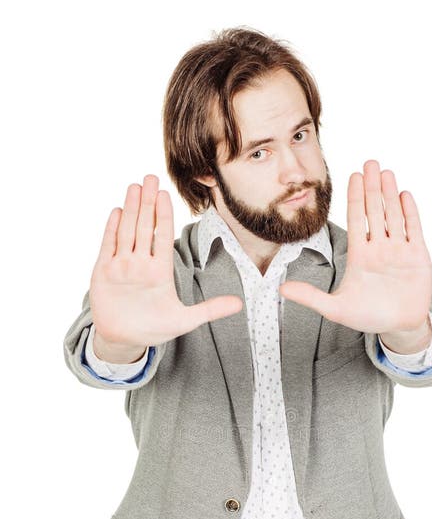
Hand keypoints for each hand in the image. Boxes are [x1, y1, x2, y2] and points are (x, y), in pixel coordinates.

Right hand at [90, 174, 242, 347]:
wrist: (125, 340)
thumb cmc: (153, 329)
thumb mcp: (186, 321)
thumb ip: (211, 310)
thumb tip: (240, 304)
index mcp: (160, 272)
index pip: (162, 237)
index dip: (163, 215)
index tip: (166, 194)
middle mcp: (141, 264)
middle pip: (144, 227)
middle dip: (148, 203)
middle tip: (151, 178)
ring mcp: (121, 266)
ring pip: (127, 232)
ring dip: (131, 209)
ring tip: (135, 187)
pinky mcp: (103, 272)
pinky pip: (108, 246)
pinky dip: (112, 230)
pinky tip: (117, 211)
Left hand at [278, 160, 431, 335]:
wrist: (397, 328)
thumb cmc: (368, 317)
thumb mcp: (335, 309)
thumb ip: (310, 297)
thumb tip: (280, 288)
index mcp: (359, 255)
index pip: (357, 220)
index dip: (355, 198)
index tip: (352, 176)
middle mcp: (379, 248)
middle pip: (375, 211)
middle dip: (372, 187)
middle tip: (369, 162)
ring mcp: (399, 250)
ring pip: (393, 215)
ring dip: (390, 194)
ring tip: (385, 172)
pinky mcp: (418, 256)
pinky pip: (413, 229)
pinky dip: (410, 212)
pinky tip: (404, 195)